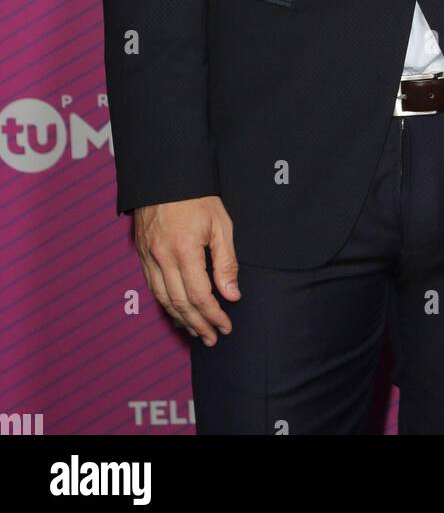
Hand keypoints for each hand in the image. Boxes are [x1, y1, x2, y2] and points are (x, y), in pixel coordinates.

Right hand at [134, 195, 239, 346]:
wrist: (165, 174)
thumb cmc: (197, 197)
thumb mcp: (220, 224)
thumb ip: (226, 261)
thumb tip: (232, 294)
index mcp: (184, 250)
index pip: (200, 296)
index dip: (213, 315)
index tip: (226, 326)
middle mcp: (162, 257)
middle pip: (181, 303)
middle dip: (199, 324)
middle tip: (213, 338)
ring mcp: (148, 256)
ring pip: (164, 299)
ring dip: (181, 319)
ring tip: (197, 331)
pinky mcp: (142, 253)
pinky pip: (153, 287)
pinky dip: (166, 304)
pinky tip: (178, 312)